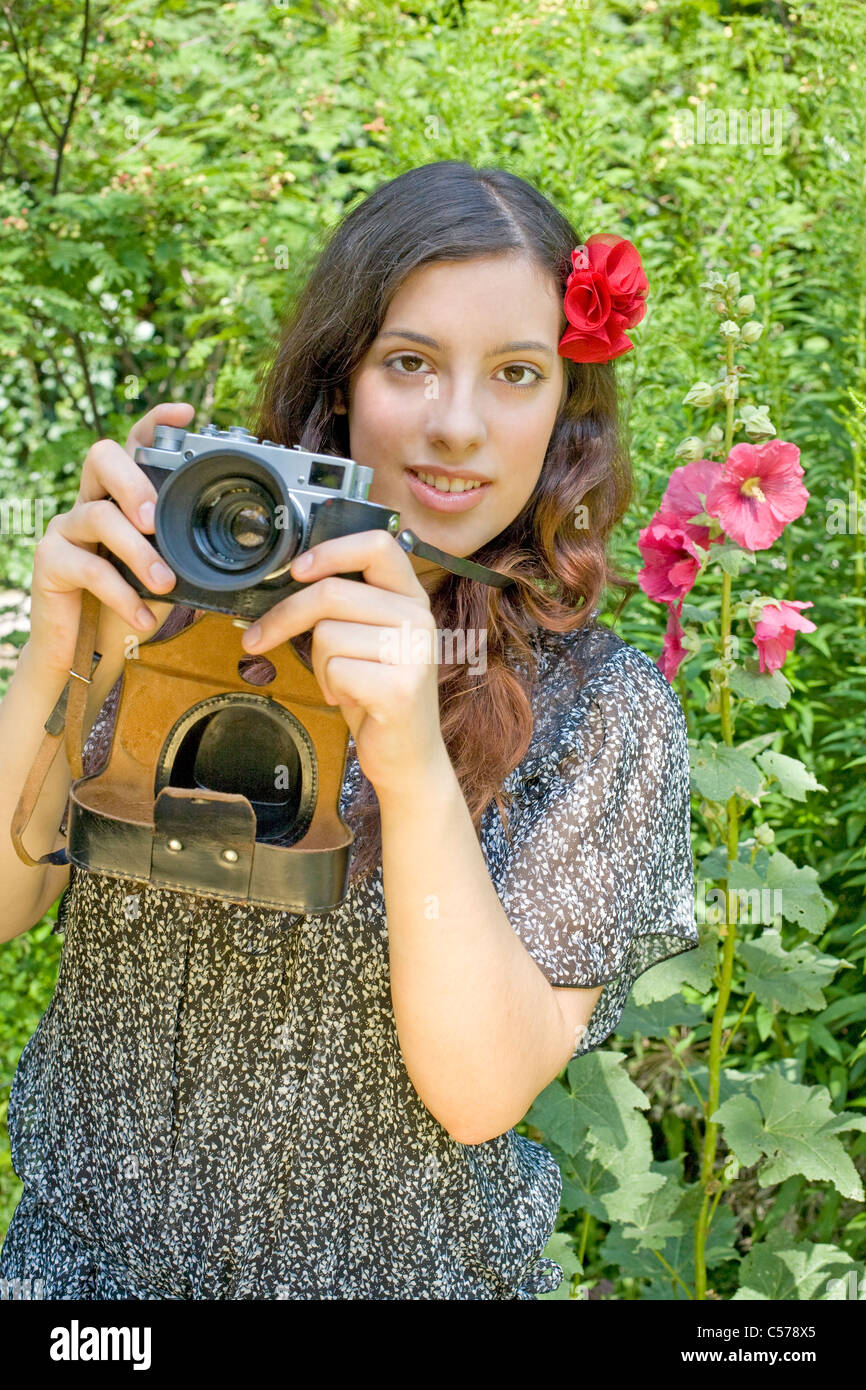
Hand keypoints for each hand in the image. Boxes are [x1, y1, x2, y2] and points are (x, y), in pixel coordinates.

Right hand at [28, 402, 189, 674]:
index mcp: (121, 497)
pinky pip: (88, 567)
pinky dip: (122, 594)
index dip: (154, 422)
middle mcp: (90, 501)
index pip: (132, 445)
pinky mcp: (50, 561)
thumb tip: (239, 552)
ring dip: (137, 552)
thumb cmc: (132, 605)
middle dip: (133, 481)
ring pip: (99, 516)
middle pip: (101, 457)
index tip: (185, 413)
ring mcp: (66, 528)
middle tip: (156, 518)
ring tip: (165, 584)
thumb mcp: (166, 575)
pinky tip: (143, 617)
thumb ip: (186, 554)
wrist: (89, 652)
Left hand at [240, 529, 450, 797]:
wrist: (408, 755)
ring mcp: (414, 652)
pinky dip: (331, 688)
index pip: (377, 545)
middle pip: (332, 592)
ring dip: (320, 666)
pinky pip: (335, 670)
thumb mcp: (366, 639)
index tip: (295, 570)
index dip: (331, 551)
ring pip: (327, 635)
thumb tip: (287, 580)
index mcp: (411, 598)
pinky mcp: (400, 688)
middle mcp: (419, 618)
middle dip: (284, 617)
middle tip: (257, 638)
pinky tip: (353, 701)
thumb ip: (345, 606)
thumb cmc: (376, 693)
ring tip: (343, 683)